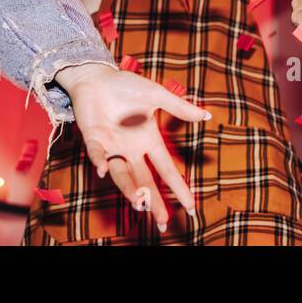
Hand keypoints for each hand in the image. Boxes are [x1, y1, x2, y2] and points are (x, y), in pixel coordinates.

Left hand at [57, 63, 209, 229]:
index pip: (166, 169)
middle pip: (145, 180)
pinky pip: (97, 154)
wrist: (97, 78)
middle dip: (154, 201)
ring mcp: (112, 147)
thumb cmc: (127, 86)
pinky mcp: (94, 139)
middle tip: (163, 224)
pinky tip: (104, 169)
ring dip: (130, 188)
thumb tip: (207, 116)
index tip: (190, 206)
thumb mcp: (157, 95)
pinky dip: (100, 161)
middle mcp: (131, 149)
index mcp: (148, 140)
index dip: (178, 187)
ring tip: (139, 203)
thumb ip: (180, 108)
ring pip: (122, 175)